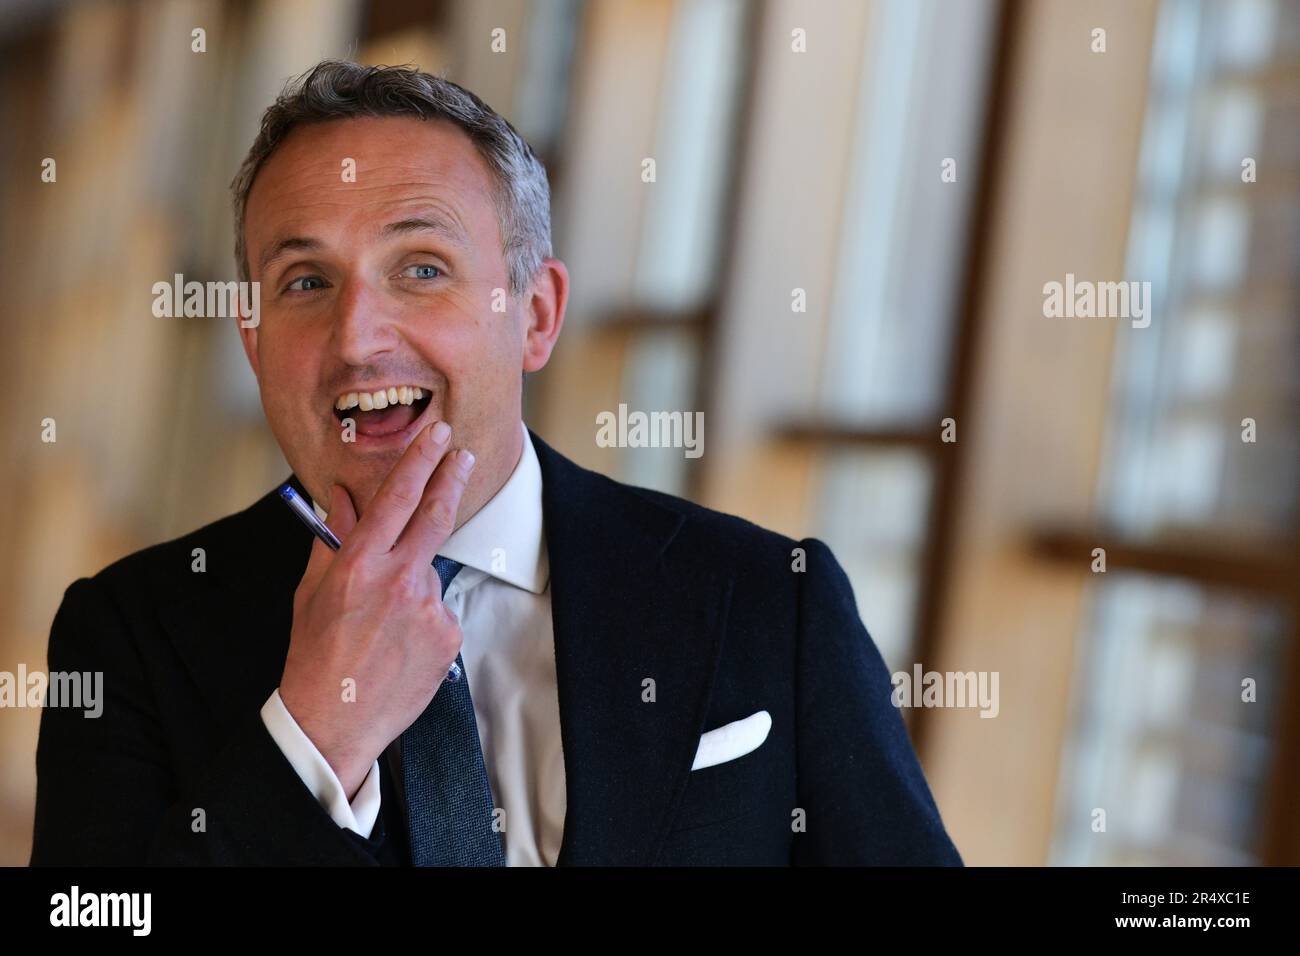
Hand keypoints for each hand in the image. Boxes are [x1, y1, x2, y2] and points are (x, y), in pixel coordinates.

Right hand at [278, 420, 475, 797]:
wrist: (333, 721)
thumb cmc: (315, 656)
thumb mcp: (312, 591)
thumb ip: (334, 539)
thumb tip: (345, 498)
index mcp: (358, 564)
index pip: (396, 497)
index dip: (420, 460)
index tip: (438, 435)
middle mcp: (397, 580)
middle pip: (436, 515)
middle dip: (451, 478)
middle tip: (463, 455)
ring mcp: (427, 608)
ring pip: (429, 574)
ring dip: (412, 586)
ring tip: (382, 628)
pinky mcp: (448, 635)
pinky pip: (440, 611)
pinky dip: (424, 620)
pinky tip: (399, 647)